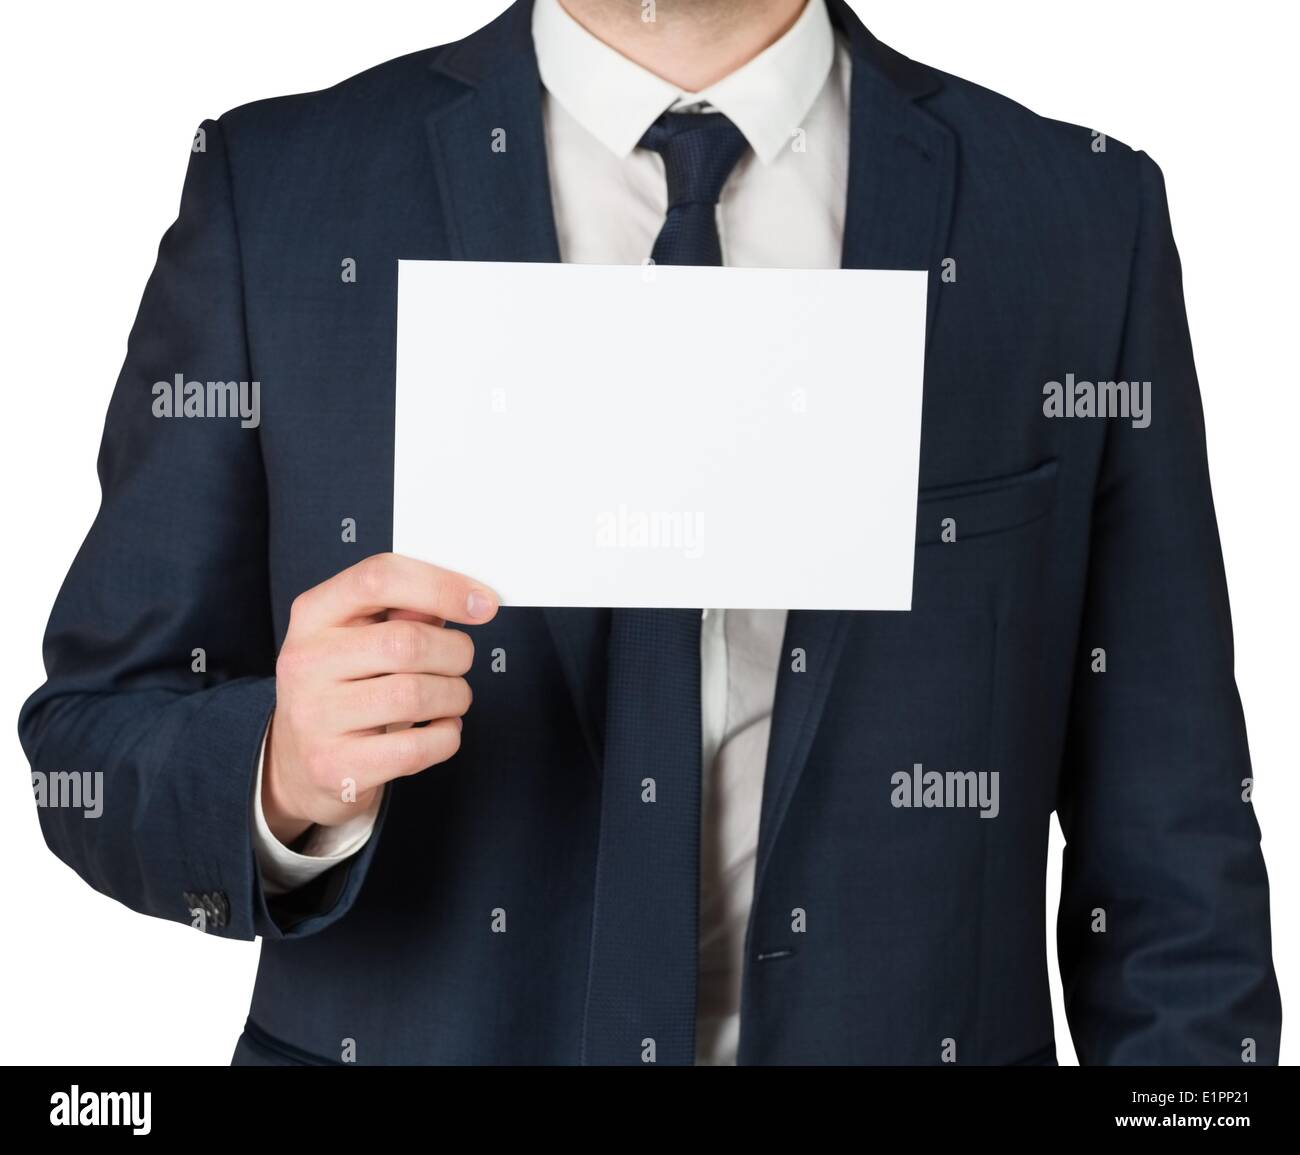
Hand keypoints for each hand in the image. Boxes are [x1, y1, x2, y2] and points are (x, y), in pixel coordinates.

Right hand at [263, 552, 498, 844]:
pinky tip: (440, 729)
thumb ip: (405, 611)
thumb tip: (462, 598)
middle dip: (455, 653)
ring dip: (454, 695)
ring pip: (416, 695)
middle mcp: (306, 662)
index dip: (442, 586)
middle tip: (460, 662)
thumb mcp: (359, 637)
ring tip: (451, 697)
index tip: (483, 604)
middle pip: (408, 642)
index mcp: (312, 615)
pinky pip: (417, 747)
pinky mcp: (335, 767)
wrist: (297, 763)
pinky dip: (447, 737)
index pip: (379, 579)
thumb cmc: (343, 688)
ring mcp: (315, 718)